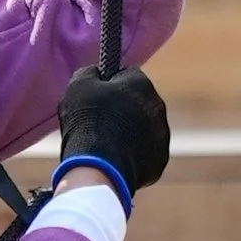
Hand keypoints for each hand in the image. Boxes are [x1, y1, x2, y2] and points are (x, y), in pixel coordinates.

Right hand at [56, 62, 170, 194]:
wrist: (99, 167)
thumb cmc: (87, 122)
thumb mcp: (78, 87)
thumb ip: (89, 73)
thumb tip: (95, 72)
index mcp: (141, 84)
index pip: (127, 75)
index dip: (109, 85)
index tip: (95, 98)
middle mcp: (158, 107)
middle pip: (137, 103)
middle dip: (121, 110)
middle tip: (98, 123)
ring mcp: (162, 136)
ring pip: (143, 129)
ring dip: (128, 133)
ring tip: (104, 146)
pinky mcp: (159, 161)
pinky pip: (145, 154)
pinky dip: (132, 156)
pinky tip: (114, 161)